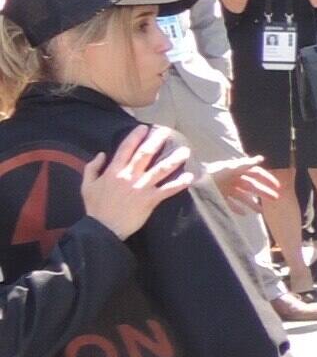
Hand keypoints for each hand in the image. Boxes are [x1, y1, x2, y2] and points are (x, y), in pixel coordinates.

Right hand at [78, 123, 194, 236]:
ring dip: (174, 159)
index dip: (135, 137)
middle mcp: (128, 176)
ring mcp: (140, 187)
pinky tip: (190, 177)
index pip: (125, 149)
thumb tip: (101, 153)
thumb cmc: (95, 208)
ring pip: (160, 169)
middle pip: (145, 154)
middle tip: (167, 131)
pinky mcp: (149, 200)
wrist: (102, 229)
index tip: (144, 127)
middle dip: (156, 141)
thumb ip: (92, 167)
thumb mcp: (87, 185)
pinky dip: (179, 184)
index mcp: (113, 171)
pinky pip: (167, 190)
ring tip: (185, 151)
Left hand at [215, 158, 289, 217]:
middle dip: (264, 192)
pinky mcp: (218, 197)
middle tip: (275, 199)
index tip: (278, 187)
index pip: (256, 174)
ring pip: (243, 197)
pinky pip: (230, 204)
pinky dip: (237, 208)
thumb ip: (246, 164)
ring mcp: (226, 189)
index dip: (267, 179)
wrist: (192, 183)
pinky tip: (244, 214)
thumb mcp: (230, 168)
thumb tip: (261, 158)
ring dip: (252, 203)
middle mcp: (233, 179)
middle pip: (252, 186)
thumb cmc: (212, 173)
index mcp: (237, 171)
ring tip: (261, 212)